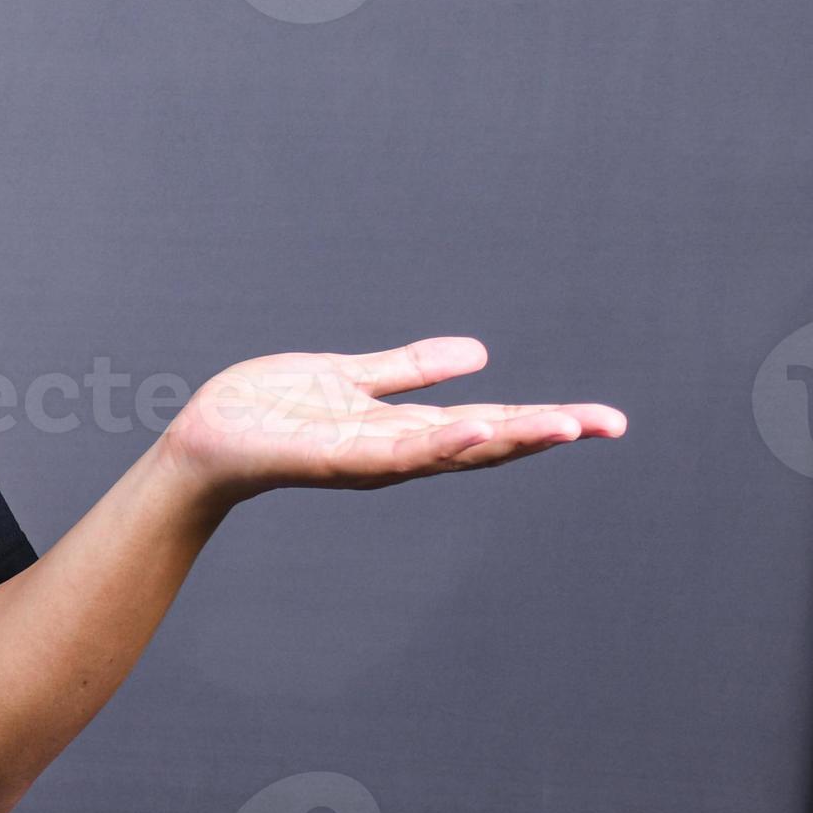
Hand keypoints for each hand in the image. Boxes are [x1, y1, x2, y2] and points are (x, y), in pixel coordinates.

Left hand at [155, 336, 624, 509]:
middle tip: (608, 425)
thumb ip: (409, 370)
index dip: (544, 422)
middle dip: (544, 433)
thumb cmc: (269, 411)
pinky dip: (433, 442)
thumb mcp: (351, 380)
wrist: (204, 438)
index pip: (488, 424)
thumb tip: (480, 354)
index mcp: (404, 429)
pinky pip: (389, 452)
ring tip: (559, 425)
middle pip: (483, 442)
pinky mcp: (329, 457)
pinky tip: (473, 427)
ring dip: (504, 438)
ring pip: (447, 450)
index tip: (604, 420)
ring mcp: (365, 458)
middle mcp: (395, 450)